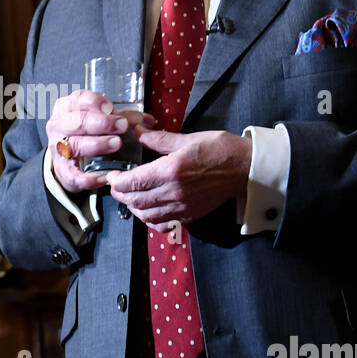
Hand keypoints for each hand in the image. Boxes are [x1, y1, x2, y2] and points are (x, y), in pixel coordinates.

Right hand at [46, 89, 157, 193]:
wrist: (67, 156)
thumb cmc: (85, 132)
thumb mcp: (99, 118)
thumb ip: (122, 116)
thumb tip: (147, 121)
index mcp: (67, 107)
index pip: (79, 99)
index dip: (95, 102)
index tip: (111, 107)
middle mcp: (59, 125)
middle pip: (78, 121)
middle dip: (101, 123)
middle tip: (122, 125)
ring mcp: (58, 147)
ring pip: (76, 145)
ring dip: (97, 144)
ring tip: (116, 144)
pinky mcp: (61, 169)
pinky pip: (73, 175)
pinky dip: (88, 178)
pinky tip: (103, 177)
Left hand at [106, 129, 251, 231]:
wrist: (245, 169)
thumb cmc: (220, 150)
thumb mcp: (187, 138)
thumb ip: (159, 139)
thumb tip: (138, 133)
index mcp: (170, 170)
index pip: (132, 182)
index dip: (116, 181)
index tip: (112, 175)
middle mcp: (173, 192)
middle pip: (134, 200)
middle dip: (120, 194)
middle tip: (116, 185)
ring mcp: (181, 207)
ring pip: (145, 215)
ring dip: (132, 207)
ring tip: (129, 196)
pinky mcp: (189, 216)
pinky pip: (161, 224)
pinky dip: (149, 219)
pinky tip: (147, 209)